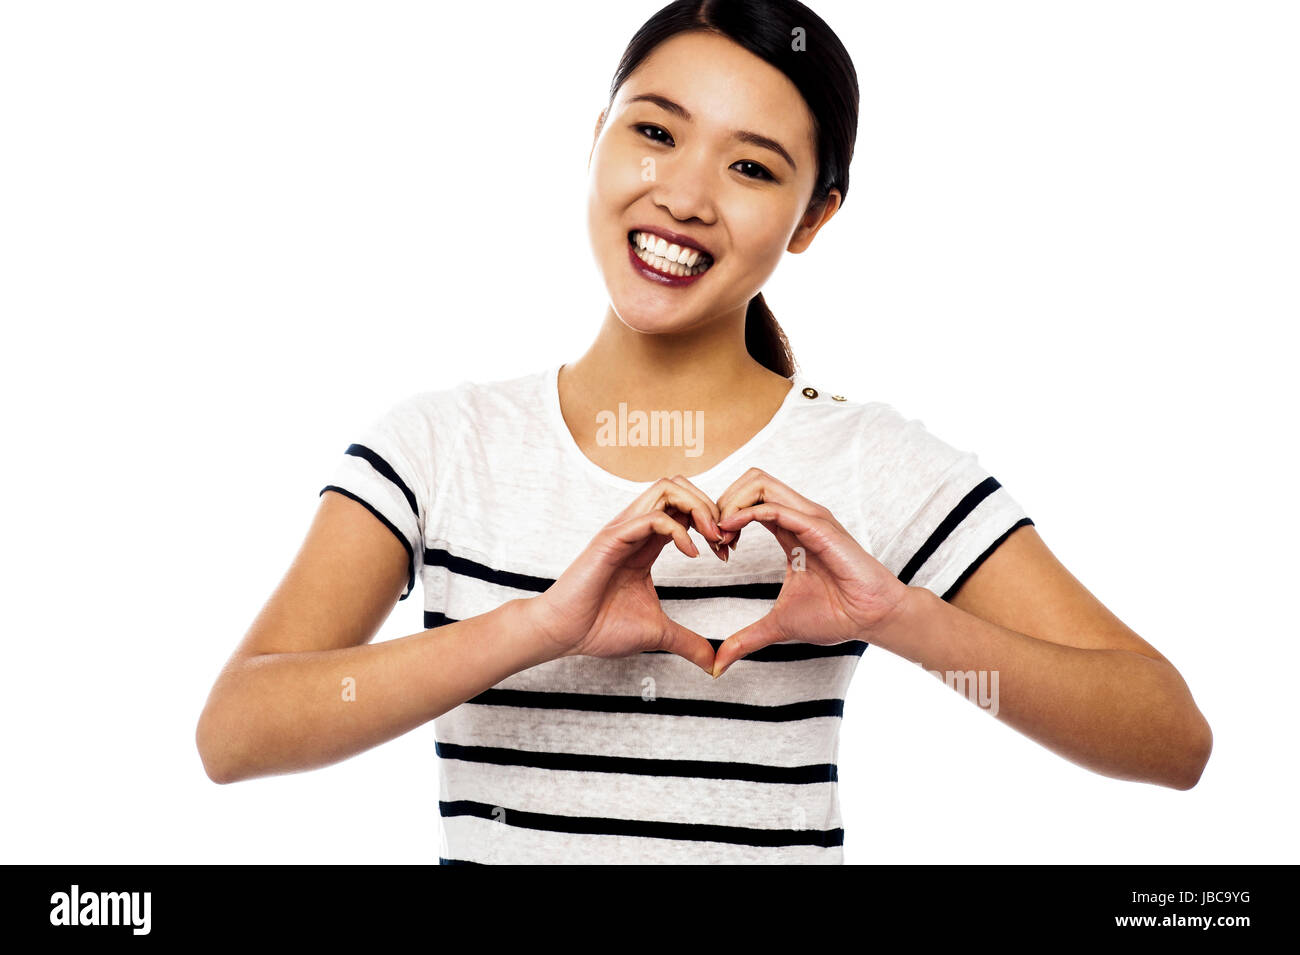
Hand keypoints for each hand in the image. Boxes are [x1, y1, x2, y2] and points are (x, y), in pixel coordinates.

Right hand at [528, 476, 729, 673]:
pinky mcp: (612, 539)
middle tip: (725, 541)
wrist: (564, 634)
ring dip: (698, 508)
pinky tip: (692, 555)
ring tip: (713, 540)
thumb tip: (713, 665)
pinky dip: (680, 530)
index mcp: (646, 542)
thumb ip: (687, 642)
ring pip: (667, 489)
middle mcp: (635, 528)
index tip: (728, 552)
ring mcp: (623, 530)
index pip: (685, 508)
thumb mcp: (657, 633)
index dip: (713, 523)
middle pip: (679, 486)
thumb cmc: (600, 628)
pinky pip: (653, 517)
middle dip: (710, 506)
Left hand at [710, 468, 910, 677]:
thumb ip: (747, 638)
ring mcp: (809, 518)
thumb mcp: (779, 625)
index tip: (713, 549)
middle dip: (721, 501)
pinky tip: (730, 535)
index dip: (722, 517)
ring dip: (729, 505)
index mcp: (789, 529)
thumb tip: (719, 663)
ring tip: (718, 537)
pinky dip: (746, 515)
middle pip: (750, 479)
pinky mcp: (819, 527)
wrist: (872, 618)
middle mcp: (799, 516)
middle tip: (710, 538)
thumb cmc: (837, 615)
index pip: (748, 500)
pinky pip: (776, 507)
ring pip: (759, 482)